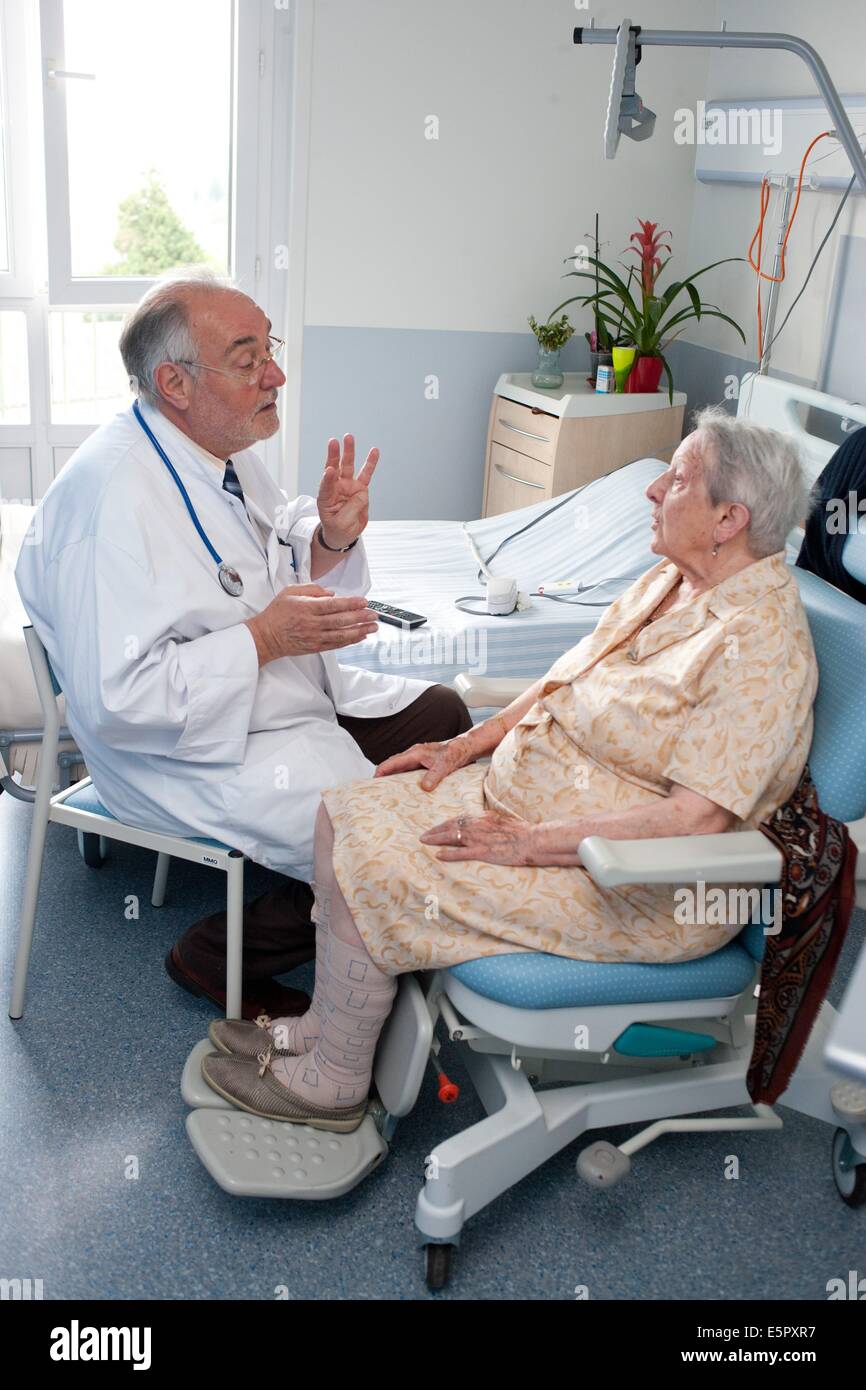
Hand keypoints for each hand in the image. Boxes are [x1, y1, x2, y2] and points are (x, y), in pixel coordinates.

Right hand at [245, 584, 377, 665]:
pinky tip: (360, 636)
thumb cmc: (277, 613)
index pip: (333, 605)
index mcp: (306, 608)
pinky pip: (336, 644)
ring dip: (360, 630)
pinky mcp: (316, 647)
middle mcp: (312, 624)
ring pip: (341, 634)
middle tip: (374, 614)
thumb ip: (311, 590)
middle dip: (360, 617)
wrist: (266, 637)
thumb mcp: (290, 592)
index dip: (350, 603)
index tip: (363, 601)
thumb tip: (331, 593)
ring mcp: (315, 637)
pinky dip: (350, 641)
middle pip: (341, 620)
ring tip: (373, 627)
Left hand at [317, 434, 377, 548]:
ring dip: (349, 451)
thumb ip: (351, 508)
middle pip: (334, 468)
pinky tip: (374, 451)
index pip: (326, 485)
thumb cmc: (338, 528)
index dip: (327, 478)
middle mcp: (336, 488)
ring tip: (349, 437)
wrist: (344, 533)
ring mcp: (348, 486)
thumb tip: (362, 493)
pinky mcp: (360, 488)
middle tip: (333, 442)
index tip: (329, 470)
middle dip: (333, 455)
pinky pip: (366, 474)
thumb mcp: (342, 523)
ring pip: (348, 466)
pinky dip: (370, 463)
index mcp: (325, 497)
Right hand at [374, 734, 477, 789]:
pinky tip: (405, 791)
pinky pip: (409, 773)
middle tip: (376, 791)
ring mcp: (418, 760)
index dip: (381, 771)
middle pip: (393, 766)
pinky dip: (404, 780)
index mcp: (415, 753)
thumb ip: (435, 775)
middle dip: (383, 777)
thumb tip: (424, 787)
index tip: (372, 782)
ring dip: (394, 779)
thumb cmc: (456, 752)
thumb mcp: (446, 764)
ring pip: (401, 770)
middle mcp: (414, 755)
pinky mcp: (424, 765)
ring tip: (387, 793)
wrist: (466, 747)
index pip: (392, 762)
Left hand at [420, 810, 536, 863]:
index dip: (445, 823)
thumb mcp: (502, 820)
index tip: (436, 827)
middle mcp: (477, 826)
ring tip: (425, 842)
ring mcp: (479, 839)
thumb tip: (481, 822)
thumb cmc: (520, 831)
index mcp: (482, 817)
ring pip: (452, 837)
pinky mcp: (483, 852)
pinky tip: (439, 855)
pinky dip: (449, 854)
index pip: (458, 818)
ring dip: (436, 839)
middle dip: (435, 830)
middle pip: (451, 826)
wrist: (532, 839)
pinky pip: (461, 853)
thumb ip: (489, 821)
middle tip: (423, 835)